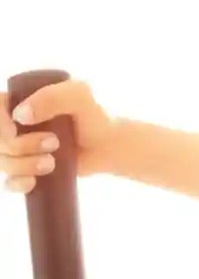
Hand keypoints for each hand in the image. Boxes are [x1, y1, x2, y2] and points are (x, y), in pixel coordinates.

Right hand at [2, 81, 119, 193]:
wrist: (107, 146)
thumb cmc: (93, 116)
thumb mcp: (80, 96)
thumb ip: (53, 96)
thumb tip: (21, 116)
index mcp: (19, 100)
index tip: (12, 132)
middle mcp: (13, 124)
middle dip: (19, 146)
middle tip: (53, 143)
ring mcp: (18, 148)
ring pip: (1, 160)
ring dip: (23, 165)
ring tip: (51, 162)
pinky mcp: (27, 169)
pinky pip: (8, 181)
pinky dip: (17, 183)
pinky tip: (33, 181)